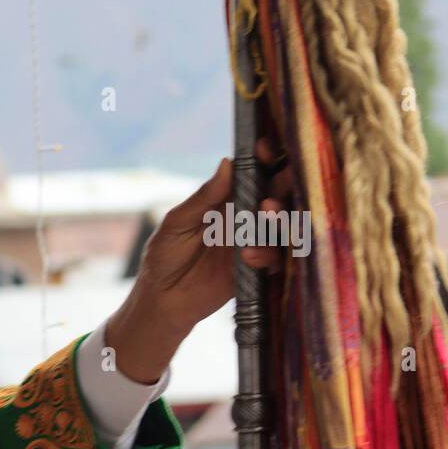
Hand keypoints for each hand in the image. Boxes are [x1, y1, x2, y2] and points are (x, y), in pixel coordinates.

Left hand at [104, 138, 292, 383]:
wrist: (162, 301)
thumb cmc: (164, 257)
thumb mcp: (176, 224)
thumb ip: (203, 198)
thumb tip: (227, 164)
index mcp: (224, 201)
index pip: (250, 175)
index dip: (262, 160)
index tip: (265, 148)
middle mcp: (243, 219)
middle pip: (273, 195)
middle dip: (282, 185)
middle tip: (285, 178)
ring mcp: (252, 243)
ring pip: (280, 226)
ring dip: (279, 216)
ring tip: (268, 211)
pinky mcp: (255, 270)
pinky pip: (273, 259)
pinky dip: (266, 254)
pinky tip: (249, 255)